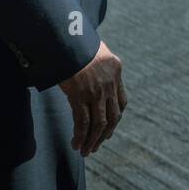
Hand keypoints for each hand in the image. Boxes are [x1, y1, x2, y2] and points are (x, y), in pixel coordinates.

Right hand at [58, 39, 126, 155]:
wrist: (66, 38)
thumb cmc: (77, 42)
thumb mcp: (97, 49)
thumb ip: (100, 62)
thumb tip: (94, 68)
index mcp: (116, 71)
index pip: (122, 102)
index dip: (116, 118)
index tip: (109, 129)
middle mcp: (109, 84)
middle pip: (112, 117)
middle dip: (104, 135)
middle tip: (97, 145)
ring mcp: (95, 91)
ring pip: (98, 124)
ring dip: (93, 140)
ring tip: (86, 151)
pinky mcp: (79, 96)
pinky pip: (82, 122)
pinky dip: (80, 136)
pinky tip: (76, 144)